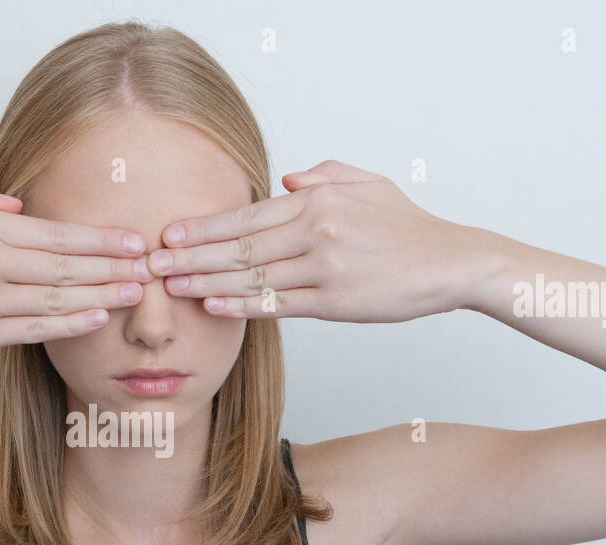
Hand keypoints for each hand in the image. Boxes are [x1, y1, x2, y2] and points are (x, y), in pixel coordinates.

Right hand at [0, 180, 153, 359]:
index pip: (58, 233)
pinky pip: (35, 329)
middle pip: (68, 265)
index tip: (134, 241)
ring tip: (138, 295)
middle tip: (152, 269)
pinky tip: (98, 319)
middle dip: (115, 266)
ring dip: (104, 295)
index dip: (101, 239)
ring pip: (58, 298)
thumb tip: (21, 205)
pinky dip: (70, 325)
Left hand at [148, 159, 488, 322]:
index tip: (168, 232)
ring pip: (251, 276)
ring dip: (205, 282)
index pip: (246, 215)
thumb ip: (325, 176)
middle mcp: (315, 230)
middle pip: (239, 245)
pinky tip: (214, 307)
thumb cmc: (409, 228)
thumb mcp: (369, 185)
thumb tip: (284, 178)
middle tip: (152, 263)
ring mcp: (323, 267)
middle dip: (189, 255)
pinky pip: (277, 304)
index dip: (203, 227)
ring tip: (170, 288)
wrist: (453, 262)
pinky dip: (242, 305)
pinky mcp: (335, 301)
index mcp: (317, 201)